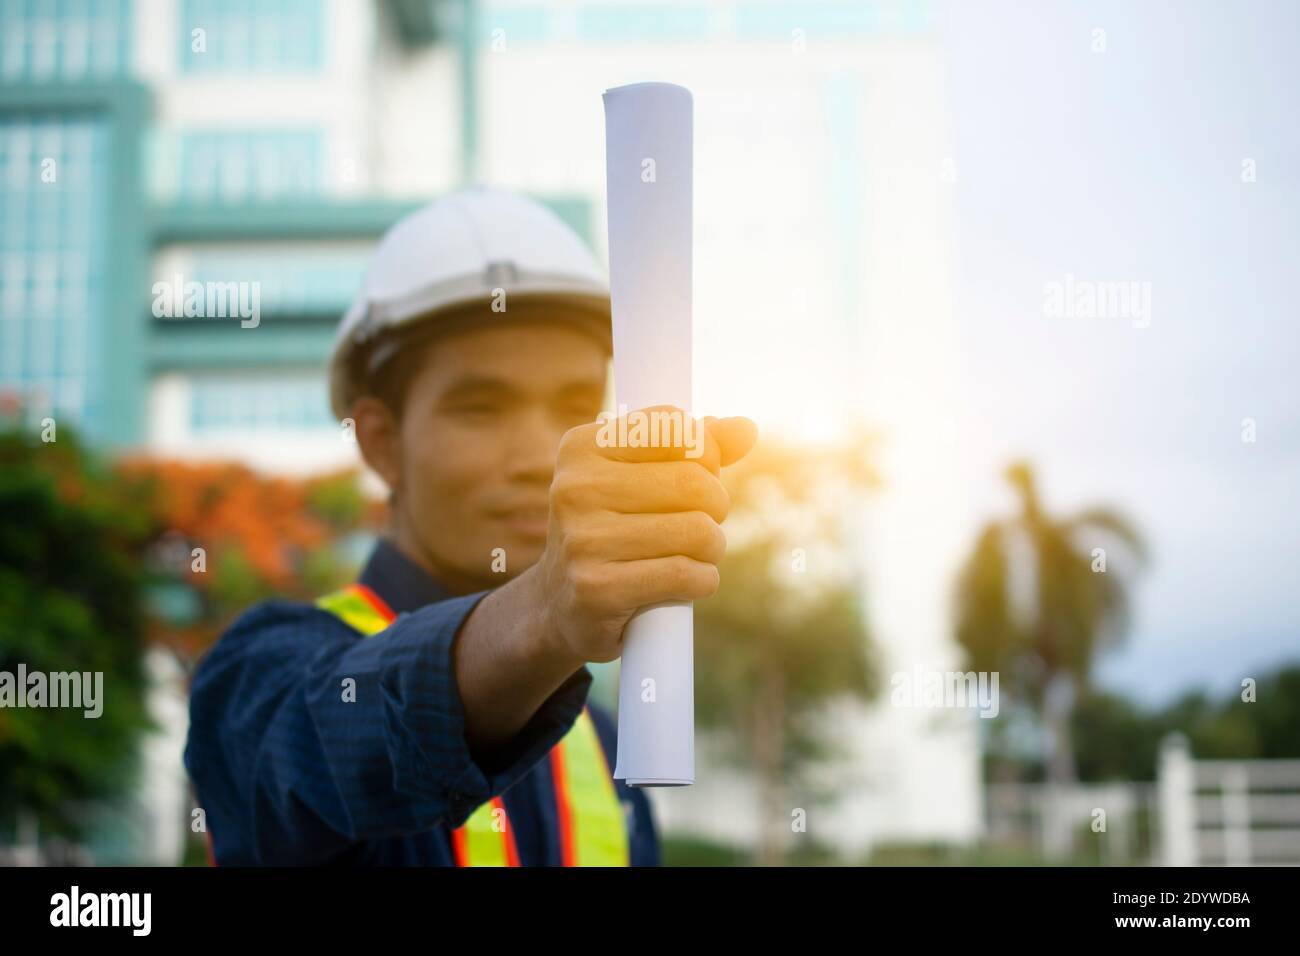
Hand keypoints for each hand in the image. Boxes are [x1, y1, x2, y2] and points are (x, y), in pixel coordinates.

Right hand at [531, 406, 757, 664]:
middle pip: (695, 482)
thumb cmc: (612, 529)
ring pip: (699, 531)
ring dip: (711, 548)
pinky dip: (703, 581)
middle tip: (699, 522)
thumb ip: (692, 449)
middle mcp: (575, 489)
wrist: (560, 605)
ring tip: (692, 554)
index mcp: (580, 448)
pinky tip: (687, 583)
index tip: (696, 474)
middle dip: (715, 506)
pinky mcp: (597, 590)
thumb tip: (745, 428)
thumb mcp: (638, 478)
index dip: (705, 453)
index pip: (674, 427)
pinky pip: (687, 575)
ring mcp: (583, 541)